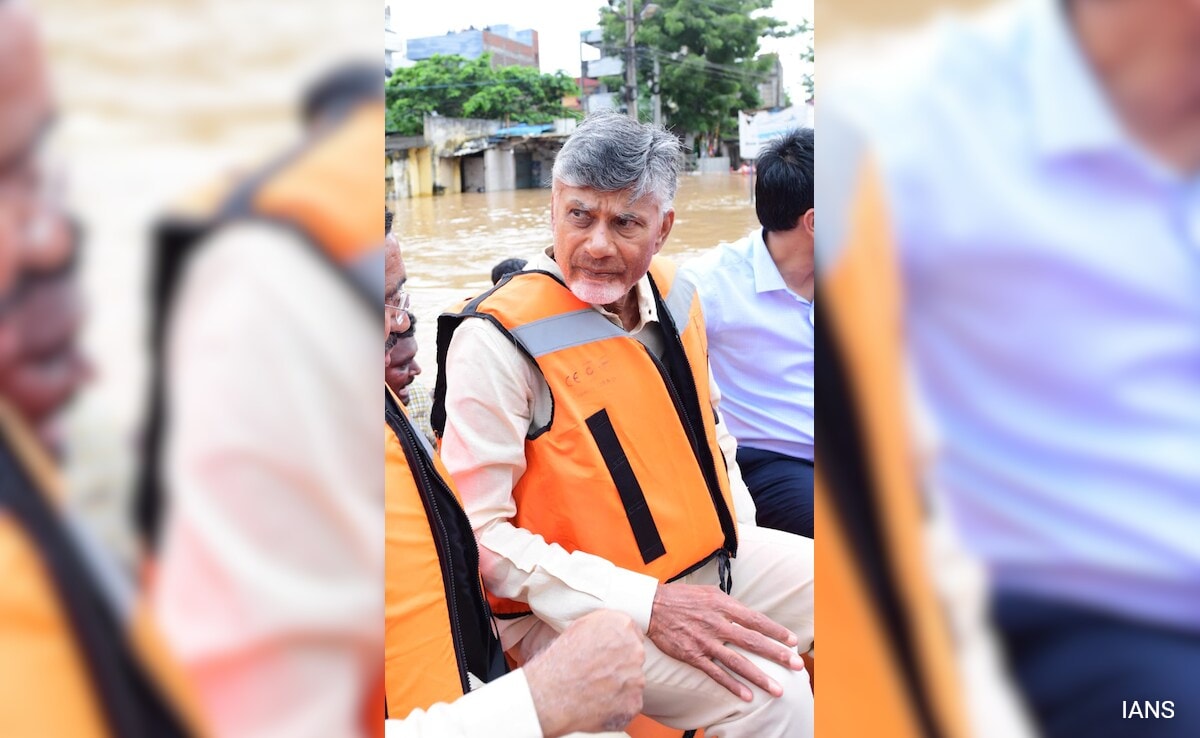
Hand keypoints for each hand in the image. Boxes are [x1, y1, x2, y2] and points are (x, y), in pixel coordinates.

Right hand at [523, 610, 645, 737]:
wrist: (551, 693)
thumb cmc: (560, 660)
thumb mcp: (581, 626)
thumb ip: (606, 626)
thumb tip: (615, 631)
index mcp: (623, 626)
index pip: (632, 634)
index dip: (618, 646)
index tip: (606, 655)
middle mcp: (635, 649)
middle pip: (635, 658)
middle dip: (621, 665)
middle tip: (598, 673)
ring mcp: (637, 678)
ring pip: (633, 681)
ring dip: (619, 685)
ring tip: (595, 688)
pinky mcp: (634, 702)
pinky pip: (630, 702)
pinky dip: (618, 705)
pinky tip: (598, 702)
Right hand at [647, 582, 802, 701]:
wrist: (653, 606)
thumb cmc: (682, 598)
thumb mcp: (709, 593)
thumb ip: (729, 604)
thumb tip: (748, 614)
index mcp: (723, 605)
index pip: (756, 619)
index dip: (776, 631)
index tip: (792, 641)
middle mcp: (717, 623)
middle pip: (752, 641)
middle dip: (777, 654)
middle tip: (796, 665)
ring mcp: (705, 641)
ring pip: (737, 662)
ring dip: (759, 677)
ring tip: (777, 689)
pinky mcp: (693, 656)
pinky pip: (715, 673)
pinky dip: (732, 685)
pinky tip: (746, 695)